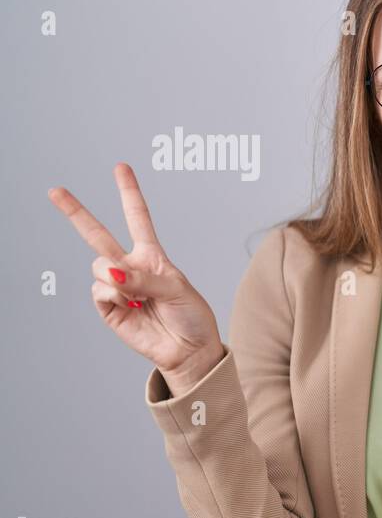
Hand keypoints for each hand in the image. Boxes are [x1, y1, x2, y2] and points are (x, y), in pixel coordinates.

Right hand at [48, 163, 223, 389]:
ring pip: (99, 266)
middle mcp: (131, 268)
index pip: (137, 218)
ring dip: (117, 278)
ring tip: (138, 296)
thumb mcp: (178, 290)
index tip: (120, 167)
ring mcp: (117, 288)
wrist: (188, 350)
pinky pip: (99, 291)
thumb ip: (145, 279)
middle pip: (98, 235)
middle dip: (76, 212)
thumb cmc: (191, 316)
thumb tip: (112, 274)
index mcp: (152, 256)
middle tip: (55, 191)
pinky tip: (130, 306)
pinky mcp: (108, 308)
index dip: (129, 192)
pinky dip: (114, 295)